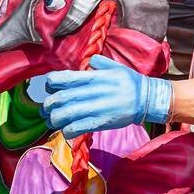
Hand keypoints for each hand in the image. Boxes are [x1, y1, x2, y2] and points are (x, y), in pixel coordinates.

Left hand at [40, 55, 170, 138]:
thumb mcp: (116, 67)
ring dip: (54, 119)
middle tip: (47, 108)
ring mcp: (96, 107)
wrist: (147, 99)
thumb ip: (99, 63)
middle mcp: (93, 91)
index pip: (63, 78)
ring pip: (65, 114)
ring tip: (53, 121)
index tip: (49, 87)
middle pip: (60, 98)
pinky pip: (77, 127)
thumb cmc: (130, 82)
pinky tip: (67, 130)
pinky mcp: (101, 122)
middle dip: (48, 105)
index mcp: (94, 77)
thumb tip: (87, 62)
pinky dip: (67, 130)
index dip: (50, 83)